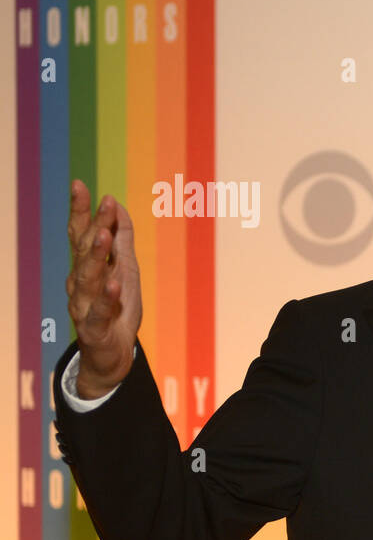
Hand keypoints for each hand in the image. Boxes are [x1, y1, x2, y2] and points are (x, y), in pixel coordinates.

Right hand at [66, 180, 142, 398]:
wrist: (113, 354)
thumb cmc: (117, 308)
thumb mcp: (125, 269)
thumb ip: (121, 239)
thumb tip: (117, 204)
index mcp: (87, 267)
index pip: (80, 234)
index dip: (80, 210)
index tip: (81, 185)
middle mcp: (80, 283)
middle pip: (85, 251)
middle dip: (95, 227)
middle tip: (105, 205)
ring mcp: (85, 305)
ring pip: (88, 278)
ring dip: (96, 256)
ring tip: (105, 236)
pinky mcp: (94, 328)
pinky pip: (99, 312)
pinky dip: (107, 298)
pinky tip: (114, 285)